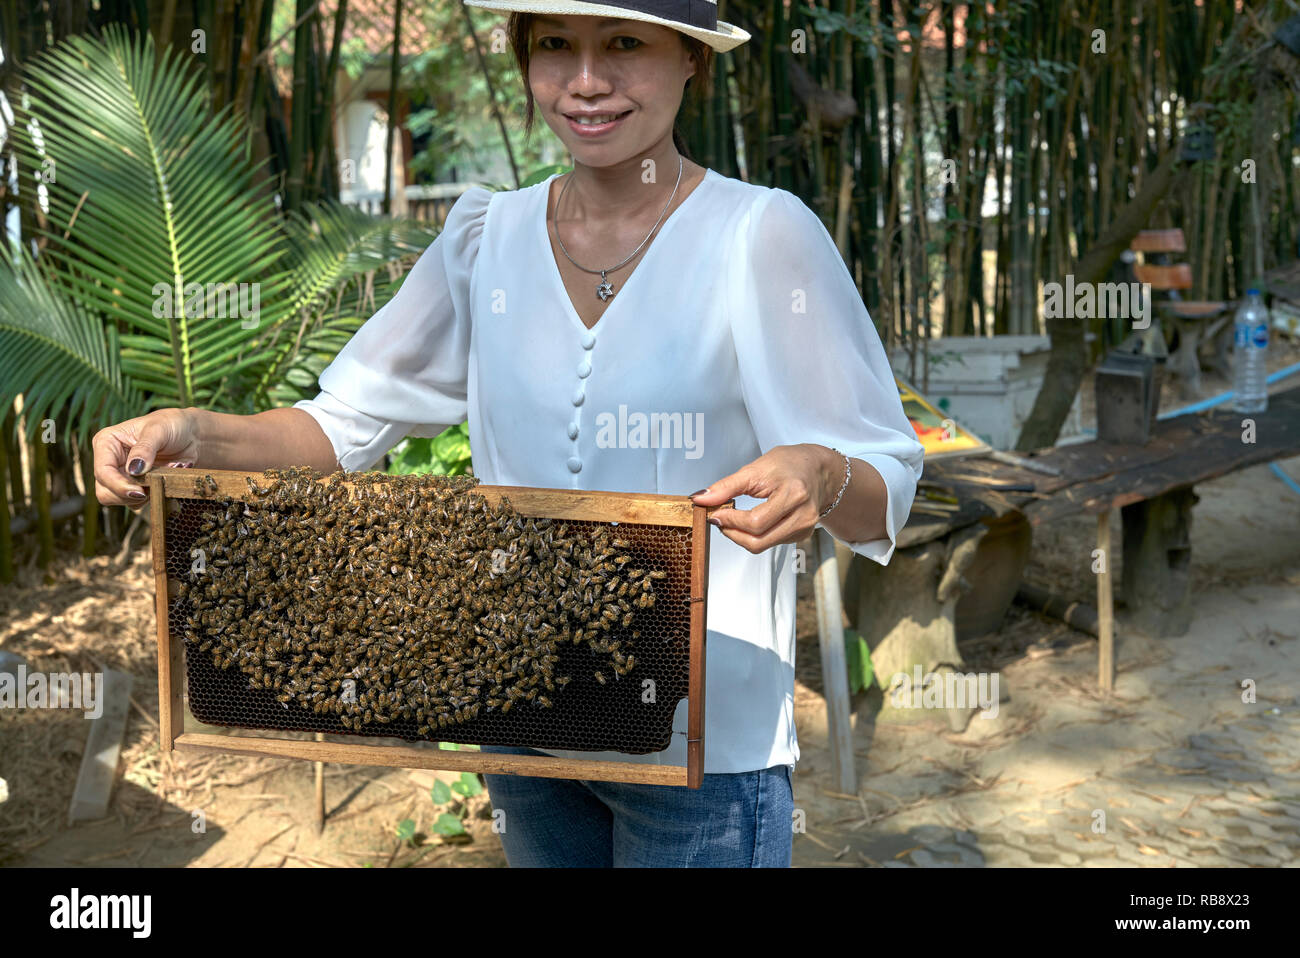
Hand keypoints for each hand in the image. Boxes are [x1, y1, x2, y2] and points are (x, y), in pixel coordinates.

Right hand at [92, 408, 200, 510]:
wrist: (191, 435)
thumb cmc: (172, 425)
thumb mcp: (159, 430)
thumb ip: (145, 448)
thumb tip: (133, 470)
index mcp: (106, 442)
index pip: (103, 472)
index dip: (118, 485)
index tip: (140, 491)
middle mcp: (109, 461)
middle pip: (105, 492)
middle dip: (128, 495)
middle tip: (152, 487)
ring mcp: (121, 475)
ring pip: (120, 500)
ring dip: (144, 494)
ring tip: (163, 476)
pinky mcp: (135, 486)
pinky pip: (136, 503)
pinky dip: (152, 496)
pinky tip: (164, 481)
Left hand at [689, 444, 840, 553]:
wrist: (818, 470)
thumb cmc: (790, 464)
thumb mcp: (755, 468)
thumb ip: (727, 486)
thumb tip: (701, 499)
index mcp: (793, 494)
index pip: (755, 522)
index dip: (730, 521)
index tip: (715, 512)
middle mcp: (803, 515)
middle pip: (758, 541)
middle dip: (732, 533)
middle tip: (720, 519)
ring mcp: (804, 528)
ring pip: (762, 545)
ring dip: (741, 535)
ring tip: (733, 518)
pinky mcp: (802, 536)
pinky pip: (771, 543)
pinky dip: (755, 535)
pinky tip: (751, 520)